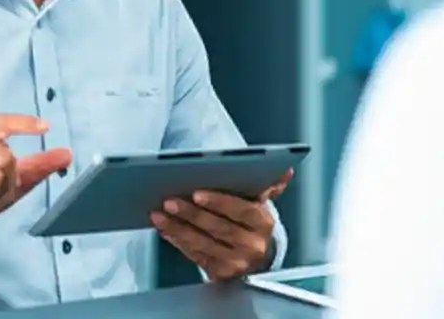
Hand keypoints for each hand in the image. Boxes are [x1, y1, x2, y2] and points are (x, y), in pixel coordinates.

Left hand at [151, 169, 292, 280]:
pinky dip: (178, 241)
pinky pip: (196, 256)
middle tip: (169, 201)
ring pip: (203, 244)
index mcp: (263, 223)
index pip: (241, 210)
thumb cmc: (251, 223)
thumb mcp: (260, 202)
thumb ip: (268, 185)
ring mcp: (237, 263)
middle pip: (218, 228)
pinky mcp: (221, 274)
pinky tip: (165, 229)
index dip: (219, 202)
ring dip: (178, 228)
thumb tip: (285, 169)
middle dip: (190, 214)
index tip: (196, 193)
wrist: (257, 256)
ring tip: (159, 214)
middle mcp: (253, 246)